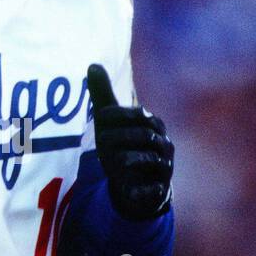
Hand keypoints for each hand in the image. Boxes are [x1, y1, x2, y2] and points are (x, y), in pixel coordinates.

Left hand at [86, 63, 173, 220]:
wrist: (137, 182)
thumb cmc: (124, 145)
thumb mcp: (110, 123)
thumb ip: (104, 96)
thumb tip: (93, 64)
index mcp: (153, 124)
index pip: (139, 115)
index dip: (120, 115)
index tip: (100, 118)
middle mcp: (163, 144)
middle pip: (146, 137)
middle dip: (124, 137)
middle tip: (102, 141)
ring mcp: (163, 168)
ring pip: (152, 161)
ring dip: (134, 160)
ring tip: (116, 162)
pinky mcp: (159, 189)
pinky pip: (154, 190)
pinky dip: (143, 191)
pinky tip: (129, 191)